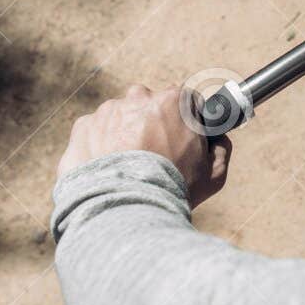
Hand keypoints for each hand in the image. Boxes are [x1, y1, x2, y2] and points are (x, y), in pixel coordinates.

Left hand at [59, 84, 231, 207]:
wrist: (125, 208)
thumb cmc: (174, 189)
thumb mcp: (215, 173)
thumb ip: (221, 147)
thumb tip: (217, 137)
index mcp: (175, 100)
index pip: (186, 102)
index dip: (187, 123)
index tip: (182, 142)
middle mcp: (139, 96)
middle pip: (150, 106)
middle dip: (153, 125)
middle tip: (154, 158)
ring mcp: (108, 110)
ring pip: (121, 119)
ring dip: (125, 136)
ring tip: (127, 170)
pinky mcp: (83, 127)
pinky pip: (96, 133)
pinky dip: (100, 148)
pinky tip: (109, 171)